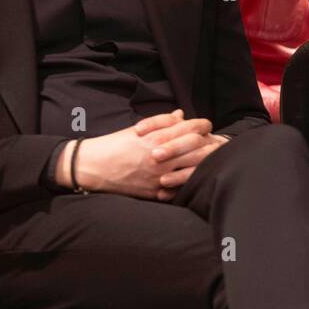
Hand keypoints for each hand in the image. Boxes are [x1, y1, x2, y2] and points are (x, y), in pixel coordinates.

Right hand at [73, 112, 216, 200]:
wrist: (91, 167)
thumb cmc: (115, 145)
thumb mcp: (138, 130)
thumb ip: (162, 122)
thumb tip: (182, 116)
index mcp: (156, 139)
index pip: (191, 129)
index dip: (203, 125)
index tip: (206, 126)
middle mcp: (159, 158)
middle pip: (198, 150)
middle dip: (211, 145)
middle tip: (216, 143)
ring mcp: (158, 177)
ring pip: (193, 171)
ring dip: (204, 165)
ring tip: (212, 161)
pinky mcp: (153, 192)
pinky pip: (178, 189)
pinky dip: (187, 183)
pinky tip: (193, 178)